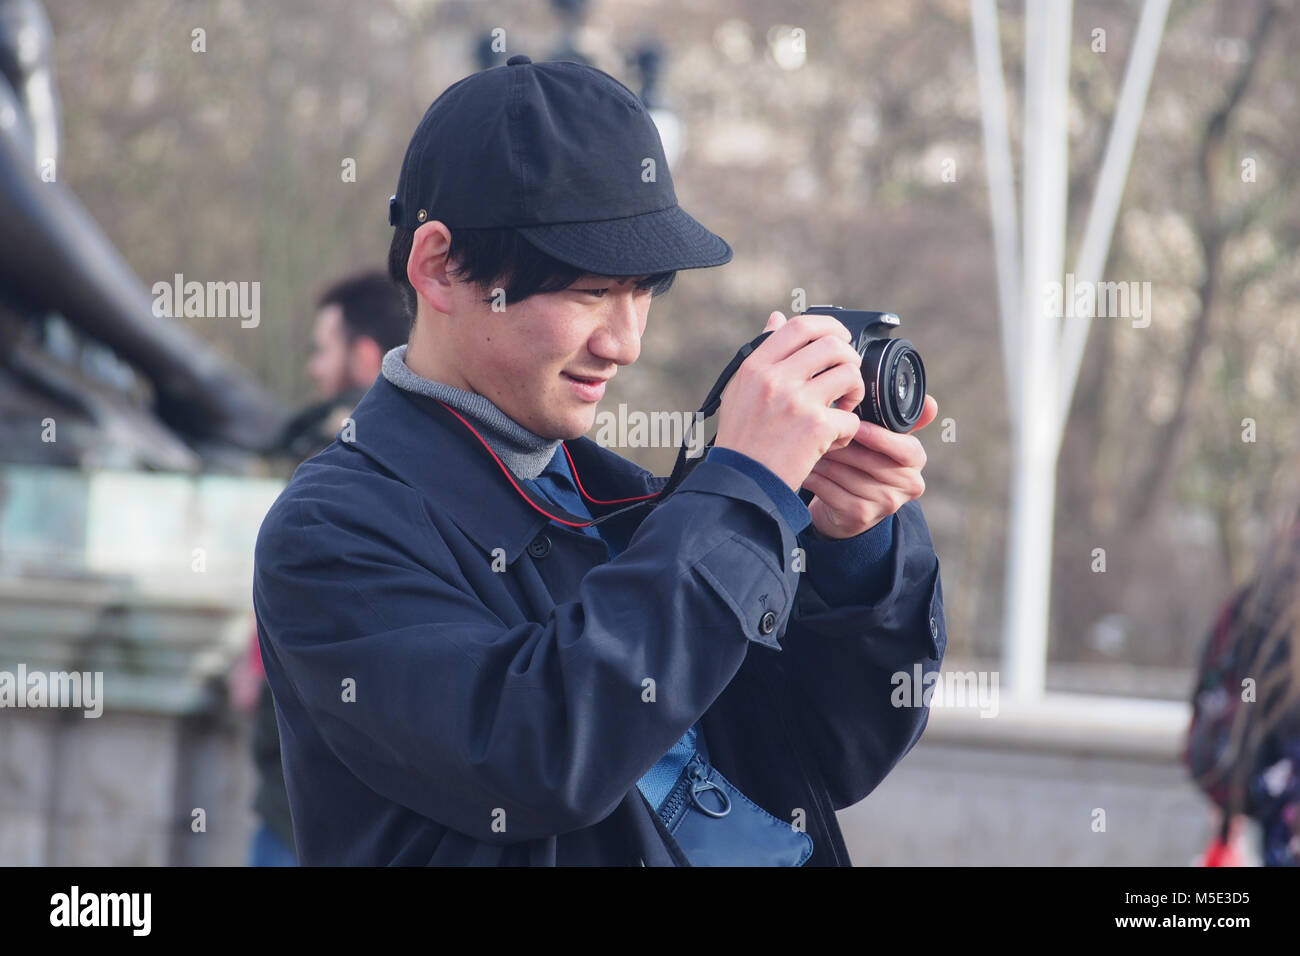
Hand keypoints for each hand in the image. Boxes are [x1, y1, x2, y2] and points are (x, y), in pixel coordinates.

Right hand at [713, 311, 865, 490]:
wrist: (742, 483)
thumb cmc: (742, 439)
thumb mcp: (740, 389)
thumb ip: (762, 354)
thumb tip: (777, 318)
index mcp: (756, 367)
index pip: (799, 327)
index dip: (828, 326)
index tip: (840, 338)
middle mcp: (775, 379)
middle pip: (832, 345)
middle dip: (849, 358)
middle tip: (847, 375)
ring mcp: (796, 401)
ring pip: (849, 375)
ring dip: (854, 392)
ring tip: (844, 408)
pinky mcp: (815, 427)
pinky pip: (851, 417)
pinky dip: (848, 431)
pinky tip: (834, 441)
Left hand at [802, 394, 937, 538]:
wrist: (853, 508)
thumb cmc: (868, 462)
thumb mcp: (887, 440)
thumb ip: (902, 420)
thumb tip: (932, 403)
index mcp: (916, 461)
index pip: (907, 449)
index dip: (879, 437)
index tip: (855, 425)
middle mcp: (907, 485)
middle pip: (870, 460)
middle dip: (841, 443)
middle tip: (817, 428)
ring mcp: (884, 504)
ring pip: (846, 473)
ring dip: (822, 457)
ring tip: (805, 444)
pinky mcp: (859, 516)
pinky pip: (830, 490)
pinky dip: (814, 476)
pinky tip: (804, 466)